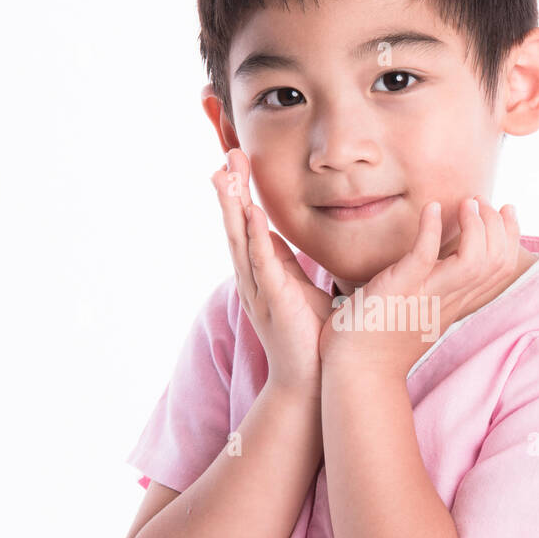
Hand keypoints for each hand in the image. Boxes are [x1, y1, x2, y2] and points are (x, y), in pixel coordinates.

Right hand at [211, 149, 333, 394]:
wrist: (310, 382)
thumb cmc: (312, 339)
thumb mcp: (304, 292)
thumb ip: (294, 268)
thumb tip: (292, 244)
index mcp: (263, 275)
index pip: (249, 227)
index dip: (242, 196)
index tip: (238, 164)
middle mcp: (255, 279)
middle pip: (237, 226)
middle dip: (232, 191)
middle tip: (227, 155)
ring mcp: (261, 290)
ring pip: (241, 239)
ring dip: (234, 206)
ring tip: (227, 174)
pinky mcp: (274, 301)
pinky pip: (262, 264)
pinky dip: (255, 238)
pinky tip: (252, 213)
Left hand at [319, 195, 521, 376]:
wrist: (355, 371)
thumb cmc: (378, 340)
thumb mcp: (418, 311)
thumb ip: (433, 288)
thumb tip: (436, 262)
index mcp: (456, 303)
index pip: (500, 269)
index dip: (510, 235)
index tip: (504, 211)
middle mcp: (450, 300)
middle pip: (497, 262)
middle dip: (497, 225)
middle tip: (481, 202)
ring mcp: (427, 294)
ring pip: (476, 260)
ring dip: (475, 225)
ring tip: (465, 204)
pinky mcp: (402, 288)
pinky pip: (426, 255)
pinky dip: (431, 228)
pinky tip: (431, 208)